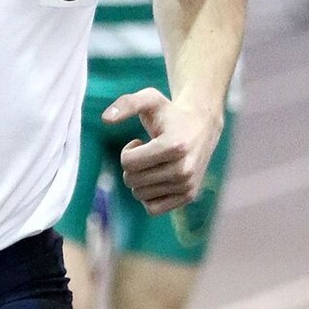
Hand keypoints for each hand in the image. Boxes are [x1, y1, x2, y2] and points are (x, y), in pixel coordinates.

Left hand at [102, 86, 220, 215]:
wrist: (202, 125)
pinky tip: (157, 179)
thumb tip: (105, 119)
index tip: (138, 142)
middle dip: (132, 166)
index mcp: (173, 145)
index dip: (127, 151)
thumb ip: (126, 104)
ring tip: (155, 163)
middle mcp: (183, 168)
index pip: (128, 163)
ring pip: (140, 195)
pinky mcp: (189, 196)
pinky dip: (148, 196)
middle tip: (146, 153)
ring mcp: (187, 185)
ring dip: (140, 179)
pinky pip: (153, 209)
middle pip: (132, 180)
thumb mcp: (149, 99)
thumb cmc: (170, 113)